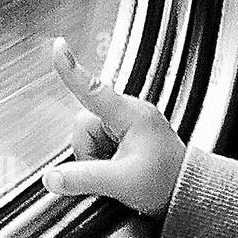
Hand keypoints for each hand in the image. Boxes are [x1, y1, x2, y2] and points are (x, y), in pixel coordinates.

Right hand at [41, 37, 185, 220]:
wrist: (187, 192)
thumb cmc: (165, 183)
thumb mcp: (122, 183)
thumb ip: (84, 179)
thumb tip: (51, 178)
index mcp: (132, 116)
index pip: (95, 90)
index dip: (71, 69)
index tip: (59, 46)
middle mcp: (130, 112)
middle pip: (84, 123)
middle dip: (89, 151)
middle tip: (113, 171)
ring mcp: (128, 121)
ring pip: (88, 134)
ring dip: (96, 156)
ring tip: (121, 171)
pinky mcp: (127, 132)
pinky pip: (99, 140)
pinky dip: (103, 157)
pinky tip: (120, 167)